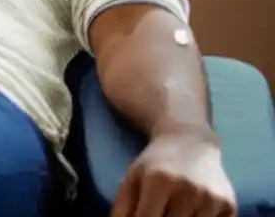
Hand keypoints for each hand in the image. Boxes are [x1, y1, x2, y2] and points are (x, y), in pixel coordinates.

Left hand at [113, 127, 235, 216]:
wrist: (191, 141)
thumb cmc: (155, 163)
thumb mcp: (132, 178)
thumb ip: (122, 208)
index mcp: (159, 182)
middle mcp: (188, 189)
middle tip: (159, 211)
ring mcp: (212, 199)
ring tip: (173, 210)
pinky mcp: (229, 205)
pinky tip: (193, 211)